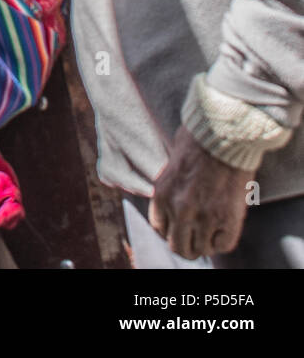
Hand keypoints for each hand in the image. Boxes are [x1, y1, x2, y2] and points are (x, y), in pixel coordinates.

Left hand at [148, 127, 255, 260]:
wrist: (223, 136)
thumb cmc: (198, 143)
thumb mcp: (172, 165)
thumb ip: (170, 188)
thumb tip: (172, 202)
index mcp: (162, 194)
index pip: (159, 228)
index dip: (171, 231)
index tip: (180, 228)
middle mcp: (179, 210)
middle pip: (178, 247)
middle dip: (187, 245)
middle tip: (196, 239)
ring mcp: (204, 217)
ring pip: (200, 250)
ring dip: (205, 244)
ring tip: (211, 233)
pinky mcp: (228, 220)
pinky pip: (223, 246)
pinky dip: (224, 240)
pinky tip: (225, 228)